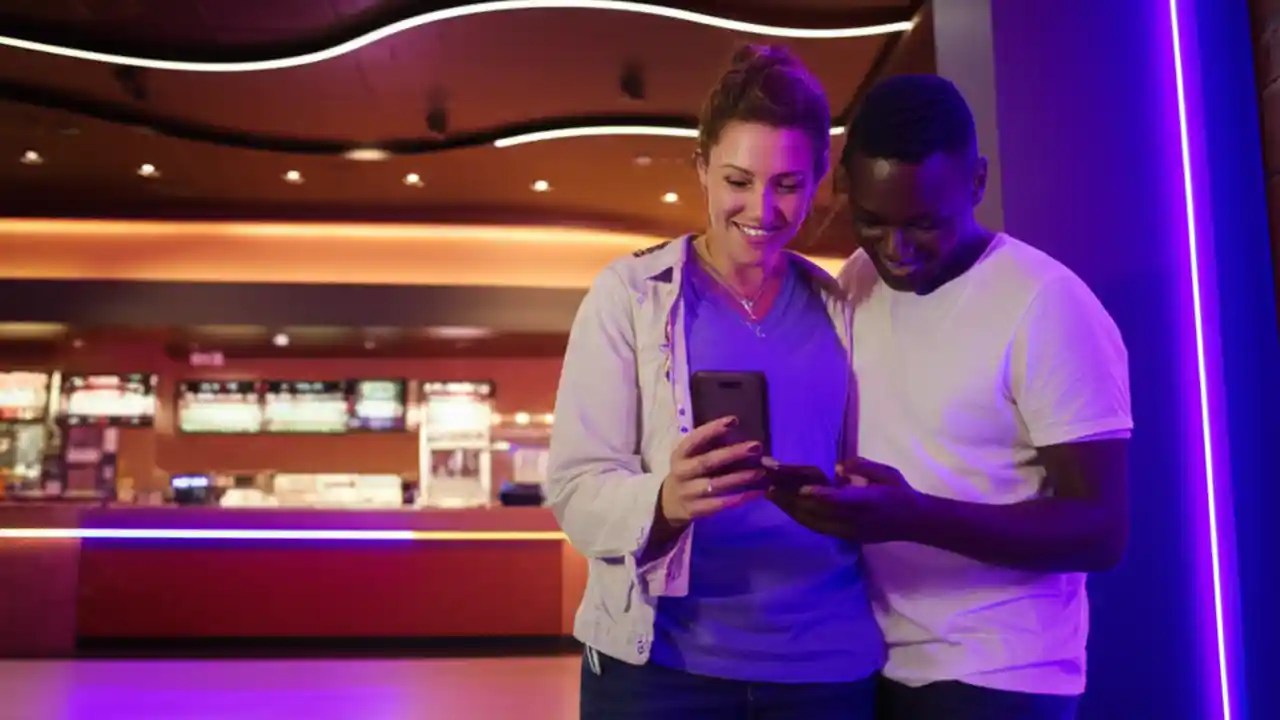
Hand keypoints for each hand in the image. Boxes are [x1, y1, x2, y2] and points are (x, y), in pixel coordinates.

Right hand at [658, 416, 766, 527]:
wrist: (668, 504)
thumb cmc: (689, 472)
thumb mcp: (691, 457)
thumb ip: (711, 446)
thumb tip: (742, 437)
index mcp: (680, 454)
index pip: (695, 439)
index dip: (713, 429)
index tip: (733, 420)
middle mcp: (682, 472)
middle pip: (707, 462)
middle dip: (732, 453)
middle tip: (756, 446)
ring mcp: (688, 493)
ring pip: (716, 485)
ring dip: (740, 477)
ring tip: (761, 471)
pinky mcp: (696, 510)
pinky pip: (721, 504)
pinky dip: (741, 498)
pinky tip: (758, 492)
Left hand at [769, 457, 918, 542]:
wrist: (915, 523)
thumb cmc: (900, 493)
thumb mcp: (887, 474)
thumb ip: (864, 468)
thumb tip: (838, 468)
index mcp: (868, 503)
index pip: (842, 501)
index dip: (822, 497)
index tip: (802, 490)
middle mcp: (854, 521)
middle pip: (819, 512)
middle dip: (793, 500)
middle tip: (769, 484)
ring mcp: (847, 531)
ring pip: (813, 522)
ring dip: (791, 509)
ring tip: (771, 494)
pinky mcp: (844, 536)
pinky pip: (817, 527)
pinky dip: (800, 517)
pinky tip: (787, 508)